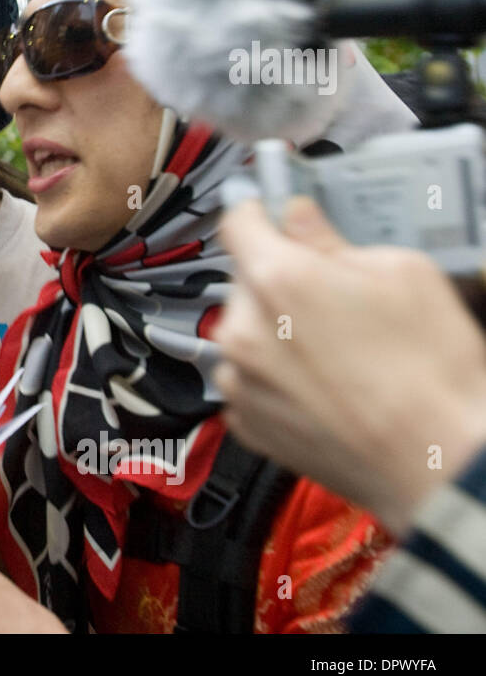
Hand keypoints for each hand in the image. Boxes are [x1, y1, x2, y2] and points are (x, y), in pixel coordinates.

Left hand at [214, 196, 485, 533]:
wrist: (440, 464)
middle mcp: (242, 330)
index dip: (256, 211)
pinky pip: (250, 380)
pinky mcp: (245, 423)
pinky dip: (277, 377)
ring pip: (246, 333)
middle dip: (280, 281)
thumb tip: (301, 221)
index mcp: (277, 280)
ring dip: (276, 332)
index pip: (235, 221)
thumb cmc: (431, 375)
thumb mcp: (402, 274)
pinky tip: (325, 385)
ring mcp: (239, 381)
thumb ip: (334, 241)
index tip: (268, 211)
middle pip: (244, 282)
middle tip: (333, 298)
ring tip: (338, 351)